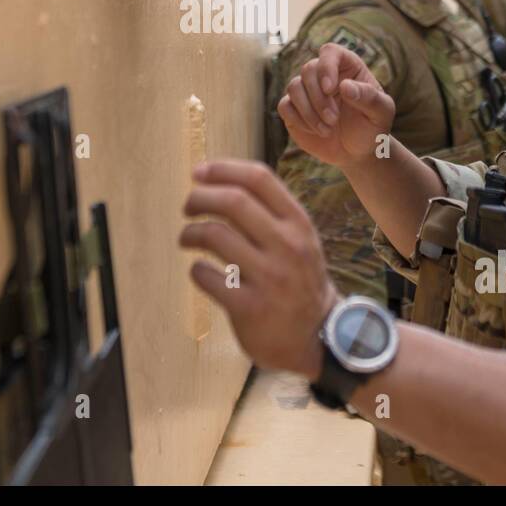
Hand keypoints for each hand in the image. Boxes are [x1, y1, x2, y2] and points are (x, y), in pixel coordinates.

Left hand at [180, 159, 340, 377]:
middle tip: (187, 206)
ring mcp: (269, 277)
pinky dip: (196, 269)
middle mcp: (287, 245)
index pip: (259, 179)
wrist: (318, 336)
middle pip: (233, 201)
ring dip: (190, 232)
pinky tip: (200, 271)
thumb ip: (269, 212)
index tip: (198, 172)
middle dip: (200, 197)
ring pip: (215, 235)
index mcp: (298, 223)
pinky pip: (207, 275)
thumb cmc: (299, 279)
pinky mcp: (249, 307)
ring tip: (187, 238)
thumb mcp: (299, 239)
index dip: (222, 169)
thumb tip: (220, 181)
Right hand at [277, 43, 395, 168]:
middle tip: (333, 120)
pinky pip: (284, 106)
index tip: (330, 89)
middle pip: (308, 70)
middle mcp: (324, 74)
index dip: (327, 66)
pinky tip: (315, 131)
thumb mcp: (381, 113)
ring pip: (294, 87)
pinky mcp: (293, 109)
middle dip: (319, 98)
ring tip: (327, 130)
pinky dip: (298, 119)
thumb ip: (369, 97)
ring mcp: (306, 91)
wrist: (357, 152)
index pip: (330, 52)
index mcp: (347, 67)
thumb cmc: (372, 127)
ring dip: (309, 111)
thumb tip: (345, 86)